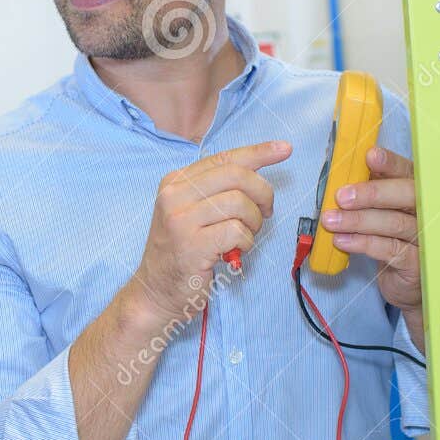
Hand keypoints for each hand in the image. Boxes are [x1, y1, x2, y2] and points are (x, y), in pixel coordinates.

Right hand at [123, 140, 290, 331]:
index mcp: (175, 182)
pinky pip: (237, 232)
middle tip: (265, 213)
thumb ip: (216, 190)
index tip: (284, 149)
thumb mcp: (190, 212)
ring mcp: (181, 220)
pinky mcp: (192, 245)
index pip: (224, 158)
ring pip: (240, 204)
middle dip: (263, 193)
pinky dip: (246, 243)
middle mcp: (174, 195)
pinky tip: (235, 252)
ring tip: (243, 237)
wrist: (155, 290)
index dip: (259, 152)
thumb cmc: (181, 251)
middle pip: (237, 176)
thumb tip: (258, 169)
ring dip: (253, 223)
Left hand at [318, 145, 425, 351]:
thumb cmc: (394, 241)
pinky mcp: (416, 263)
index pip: (408, 171)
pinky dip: (363, 243)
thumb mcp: (383, 212)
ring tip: (331, 221)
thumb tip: (342, 172)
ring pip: (394, 223)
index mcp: (418, 192)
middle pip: (407, 194)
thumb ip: (370, 193)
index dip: (390, 163)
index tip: (369, 156)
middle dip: (371, 193)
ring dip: (358, 221)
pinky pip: (389, 249)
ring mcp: (425, 238)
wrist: (409, 285)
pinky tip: (342, 241)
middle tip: (341, 196)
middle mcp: (427, 211)